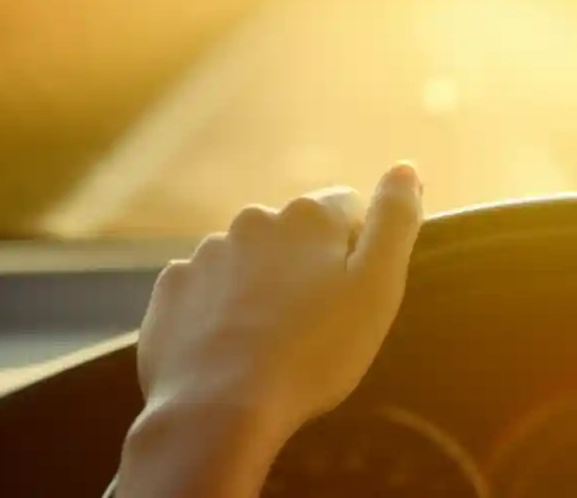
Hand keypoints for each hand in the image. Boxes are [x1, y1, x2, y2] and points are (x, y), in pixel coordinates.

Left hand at [117, 163, 422, 497]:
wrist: (219, 409)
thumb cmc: (315, 350)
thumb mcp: (378, 286)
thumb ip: (395, 220)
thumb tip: (406, 167)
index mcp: (308, 216)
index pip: (346, 208)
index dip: (357, 248)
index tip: (355, 294)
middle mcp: (253, 221)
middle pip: (293, 233)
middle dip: (306, 265)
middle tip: (316, 323)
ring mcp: (204, 255)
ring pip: (248, 261)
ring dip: (262, 287)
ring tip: (271, 342)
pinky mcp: (170, 291)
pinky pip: (205, 290)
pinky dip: (219, 309)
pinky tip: (231, 348)